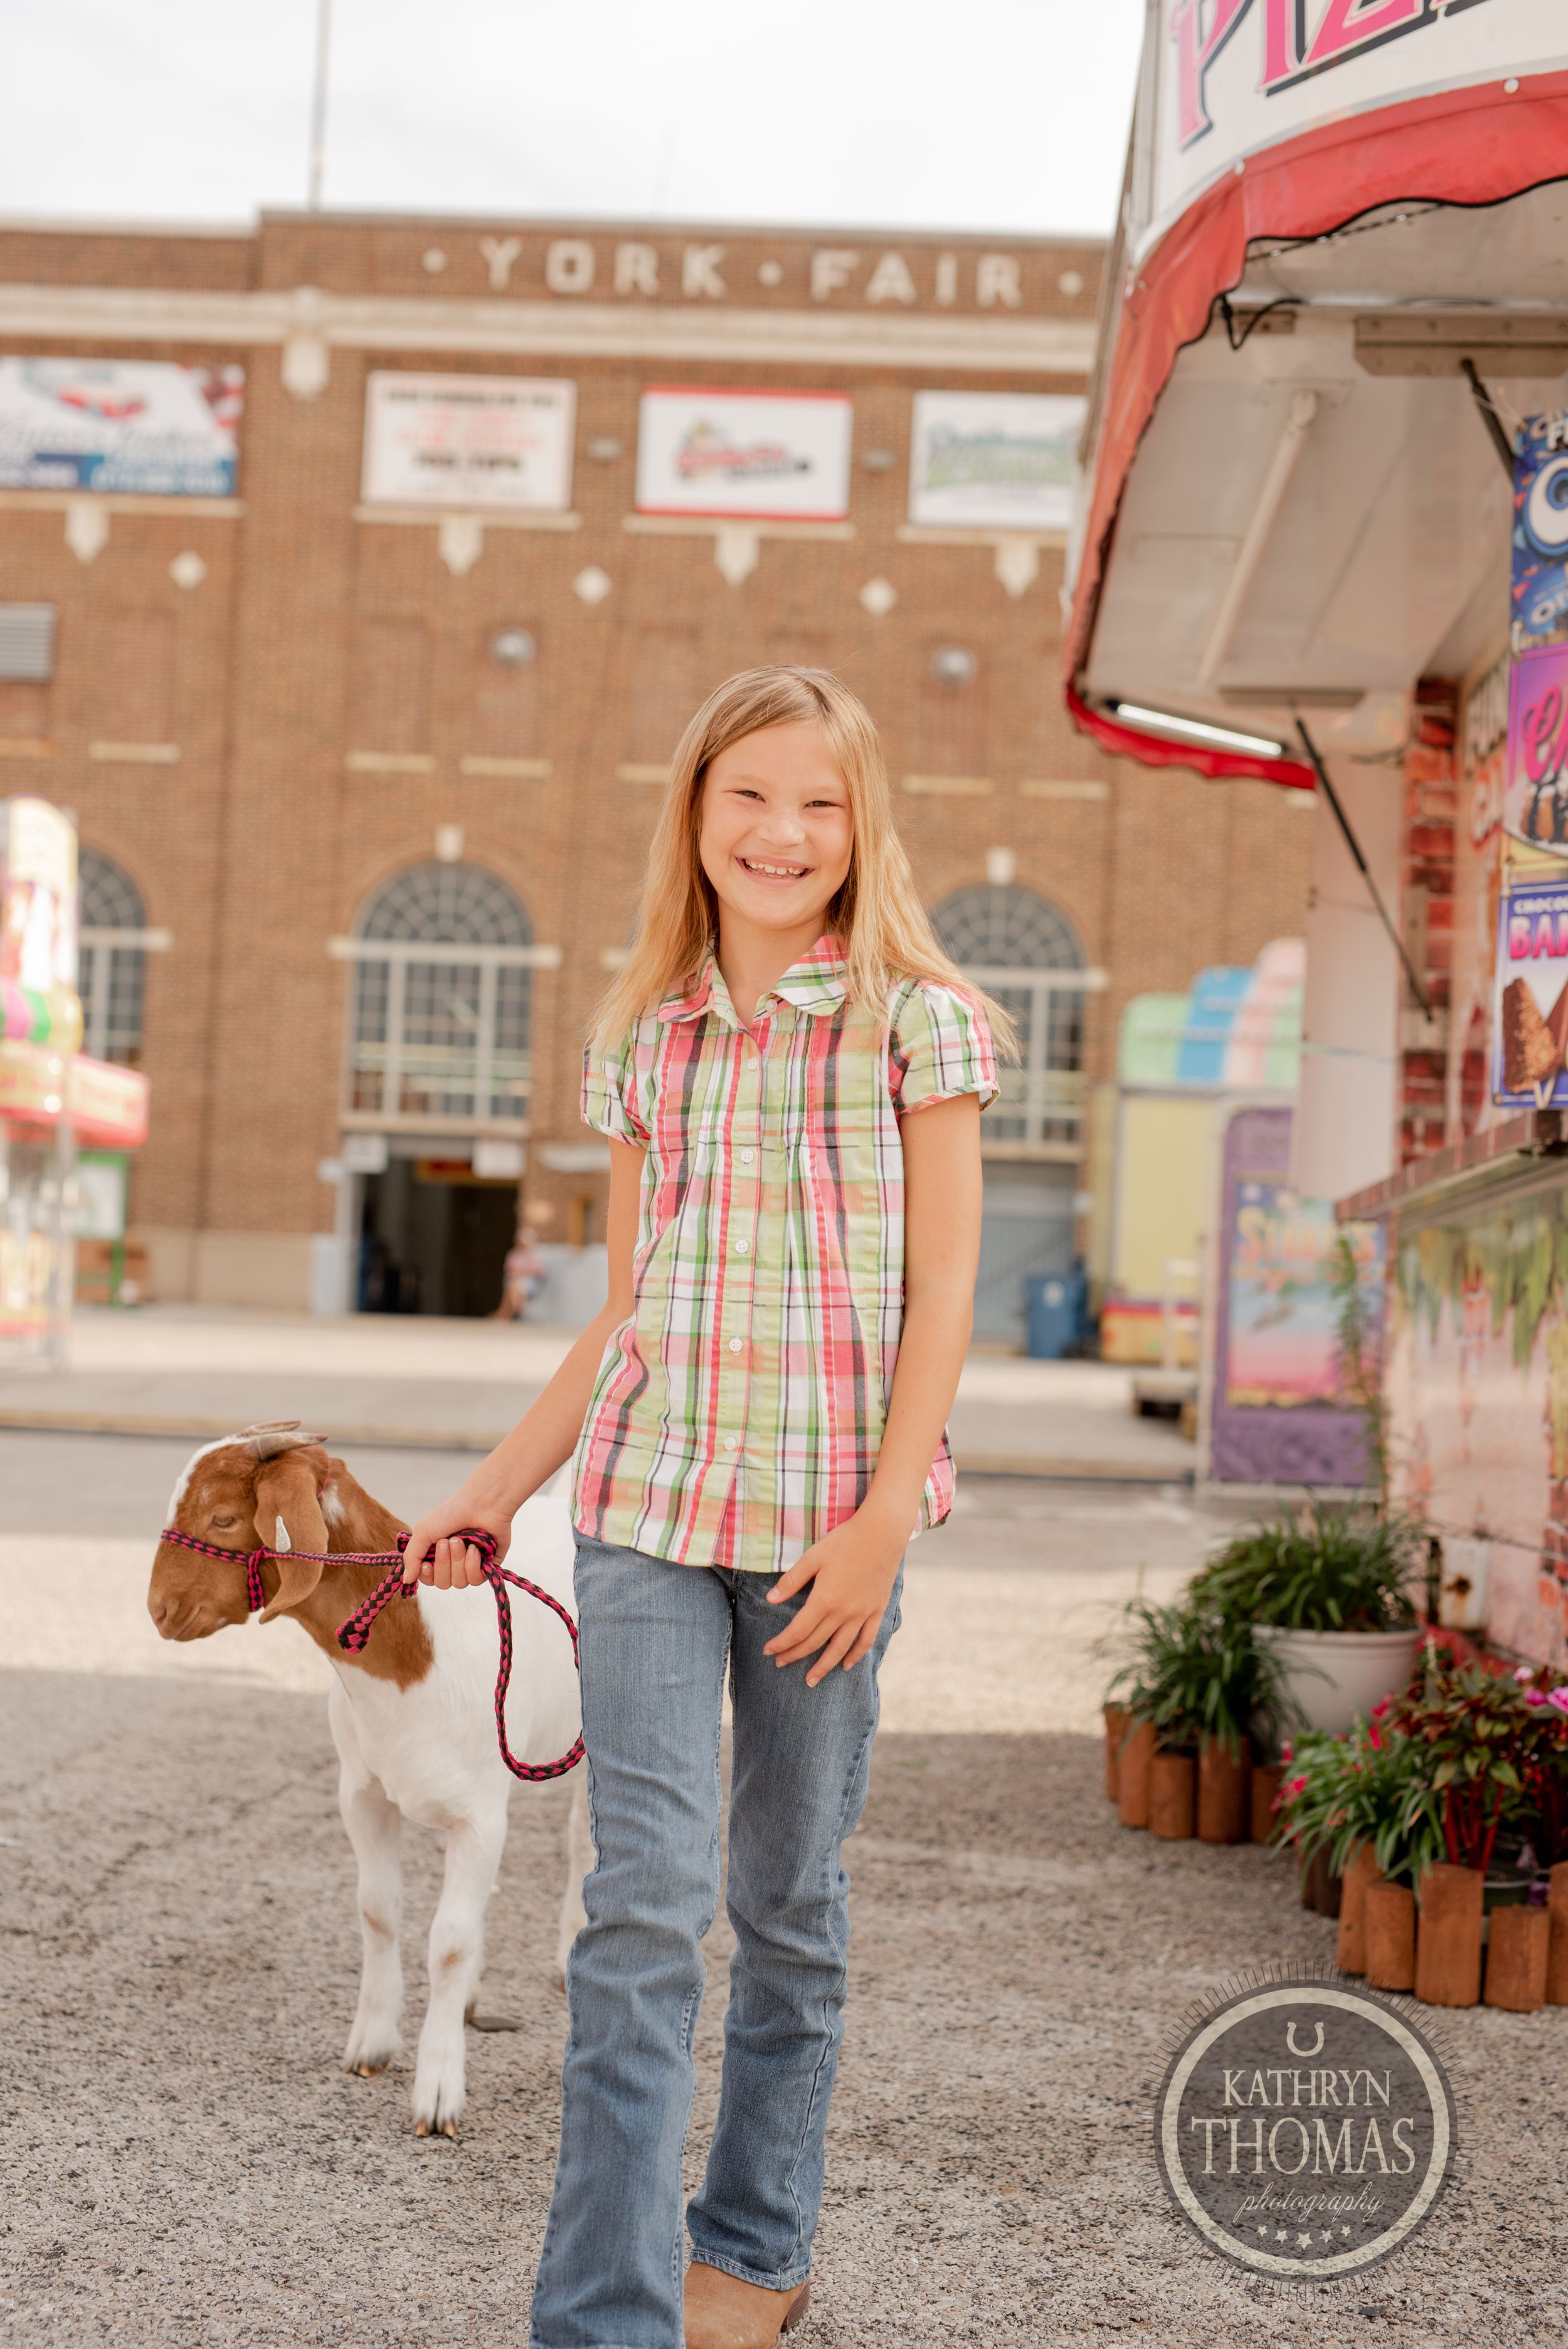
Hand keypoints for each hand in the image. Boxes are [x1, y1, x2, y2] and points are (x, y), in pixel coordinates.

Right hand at [402, 1481, 515, 1589]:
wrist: (481, 1503)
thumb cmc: (451, 1513)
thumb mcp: (424, 1532)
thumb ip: (412, 1557)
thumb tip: (406, 1580)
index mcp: (437, 1554)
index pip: (428, 1579)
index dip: (427, 1575)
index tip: (428, 1563)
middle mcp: (453, 1562)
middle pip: (443, 1583)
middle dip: (444, 1563)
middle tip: (447, 1541)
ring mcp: (470, 1565)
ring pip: (459, 1583)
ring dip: (458, 1561)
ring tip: (461, 1541)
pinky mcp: (487, 1566)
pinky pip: (476, 1580)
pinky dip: (473, 1565)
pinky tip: (474, 1549)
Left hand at [762, 1508, 903, 1686]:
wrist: (882, 1533)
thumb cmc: (844, 1541)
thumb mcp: (813, 1557)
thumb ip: (791, 1581)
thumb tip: (770, 1600)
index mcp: (824, 1600)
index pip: (797, 1631)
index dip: (781, 1643)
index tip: (768, 1651)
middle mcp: (843, 1613)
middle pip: (815, 1643)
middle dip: (795, 1655)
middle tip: (780, 1664)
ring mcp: (862, 1614)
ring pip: (840, 1649)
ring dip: (823, 1666)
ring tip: (810, 1680)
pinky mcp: (876, 1611)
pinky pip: (866, 1640)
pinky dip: (855, 1655)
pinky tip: (846, 1665)